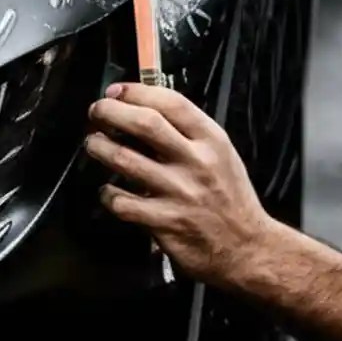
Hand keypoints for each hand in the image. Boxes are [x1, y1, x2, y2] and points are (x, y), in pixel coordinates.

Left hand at [85, 83, 279, 289]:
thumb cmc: (230, 198)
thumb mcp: (221, 155)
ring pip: (124, 159)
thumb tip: (143, 110)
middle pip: (144, 124)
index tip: (115, 91)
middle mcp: (196, 162)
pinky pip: (122, 202)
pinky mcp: (164, 222)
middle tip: (96, 112)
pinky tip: (108, 191)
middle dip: (110, 112)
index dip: (136, 92)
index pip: (170, 103)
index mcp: (212, 141)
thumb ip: (188, 133)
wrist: (248, 248)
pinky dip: (107, 194)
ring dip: (99, 147)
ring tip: (94, 144)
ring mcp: (178, 192)